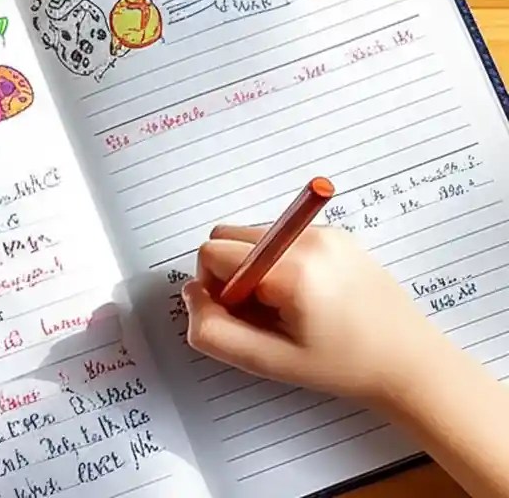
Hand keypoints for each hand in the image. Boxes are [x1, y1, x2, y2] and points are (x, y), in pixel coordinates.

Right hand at [181, 224, 452, 404]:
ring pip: (251, 236)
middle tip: (257, 313)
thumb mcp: (268, 362)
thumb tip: (192, 295)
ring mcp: (324, 233)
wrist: (408, 362)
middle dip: (228, 273)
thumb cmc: (341, 366)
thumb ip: (214, 332)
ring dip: (251, 267)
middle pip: (227, 236)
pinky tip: (303, 297)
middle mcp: (307, 238)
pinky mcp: (335, 235)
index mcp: (292, 269)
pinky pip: (280, 238)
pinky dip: (276, 262)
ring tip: (283, 307)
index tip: (241, 316)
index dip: (212, 287)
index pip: (213, 253)